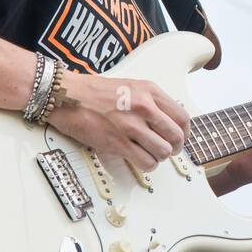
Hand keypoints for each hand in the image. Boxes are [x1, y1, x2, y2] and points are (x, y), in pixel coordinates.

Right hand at [49, 72, 190, 172]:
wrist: (68, 96)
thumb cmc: (96, 92)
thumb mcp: (132, 86)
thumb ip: (152, 102)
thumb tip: (169, 123)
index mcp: (150, 91)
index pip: (182, 117)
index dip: (184, 133)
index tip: (178, 138)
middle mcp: (144, 107)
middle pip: (176, 137)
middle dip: (174, 148)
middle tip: (166, 150)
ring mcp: (131, 125)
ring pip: (163, 152)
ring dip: (159, 157)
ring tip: (149, 153)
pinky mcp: (118, 143)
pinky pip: (146, 162)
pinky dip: (147, 164)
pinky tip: (139, 159)